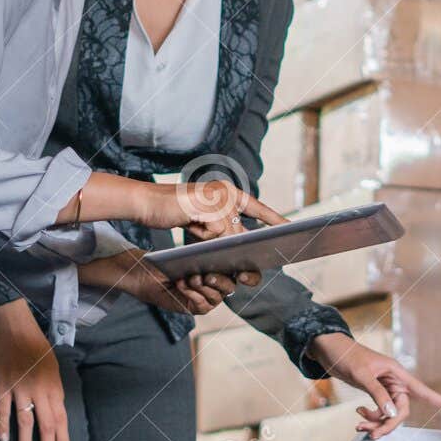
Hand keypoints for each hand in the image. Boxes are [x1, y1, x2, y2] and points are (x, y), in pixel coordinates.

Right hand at [0, 300, 69, 440]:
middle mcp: (40, 389)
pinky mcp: (2, 385)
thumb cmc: (34, 343)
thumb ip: (52, 390)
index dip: (63, 439)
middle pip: (46, 425)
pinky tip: (4, 440)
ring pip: (25, 423)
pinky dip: (3, 426)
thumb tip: (53, 412)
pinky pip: (3, 410)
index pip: (61, 419)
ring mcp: (20, 388)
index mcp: (54, 385)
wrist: (12, 324)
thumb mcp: (51, 365)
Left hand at [76, 248, 257, 313]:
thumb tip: (230, 239)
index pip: (249, 270)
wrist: (146, 270)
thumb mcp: (194, 247)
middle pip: (235, 285)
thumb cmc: (170, 256)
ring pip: (219, 295)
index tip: (244, 266)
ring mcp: (209, 296)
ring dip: (205, 286)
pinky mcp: (196, 306)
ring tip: (192, 276)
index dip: (251, 271)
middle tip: (211, 273)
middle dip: (224, 280)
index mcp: (225, 266)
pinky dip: (194, 295)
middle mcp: (220, 282)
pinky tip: (184, 284)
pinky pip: (204, 305)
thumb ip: (214, 245)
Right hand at [137, 180, 284, 238]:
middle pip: (240, 229)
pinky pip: (215, 232)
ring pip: (228, 233)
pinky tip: (189, 219)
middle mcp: (227, 190)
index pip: (257, 208)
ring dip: (211, 238)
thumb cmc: (175, 212)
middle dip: (233, 243)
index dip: (274, 219)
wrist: (147, 202)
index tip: (292, 229)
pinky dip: (202, 233)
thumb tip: (242, 249)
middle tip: (217, 241)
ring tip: (194, 221)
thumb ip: (223, 230)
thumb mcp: (204, 222)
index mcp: (228, 191)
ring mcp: (219, 196)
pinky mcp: (209, 205)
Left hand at [307, 334, 440, 437]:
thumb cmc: (348, 357)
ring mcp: (385, 389)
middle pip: (402, 411)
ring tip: (359, 425)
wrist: (331, 351)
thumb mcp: (362, 375)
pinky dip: (371, 418)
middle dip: (388, 424)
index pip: (424, 391)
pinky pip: (380, 411)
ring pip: (389, 414)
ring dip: (376, 423)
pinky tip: (359, 416)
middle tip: (371, 433)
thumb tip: (393, 413)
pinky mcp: (375, 393)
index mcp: (397, 374)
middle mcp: (395, 382)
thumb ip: (378, 394)